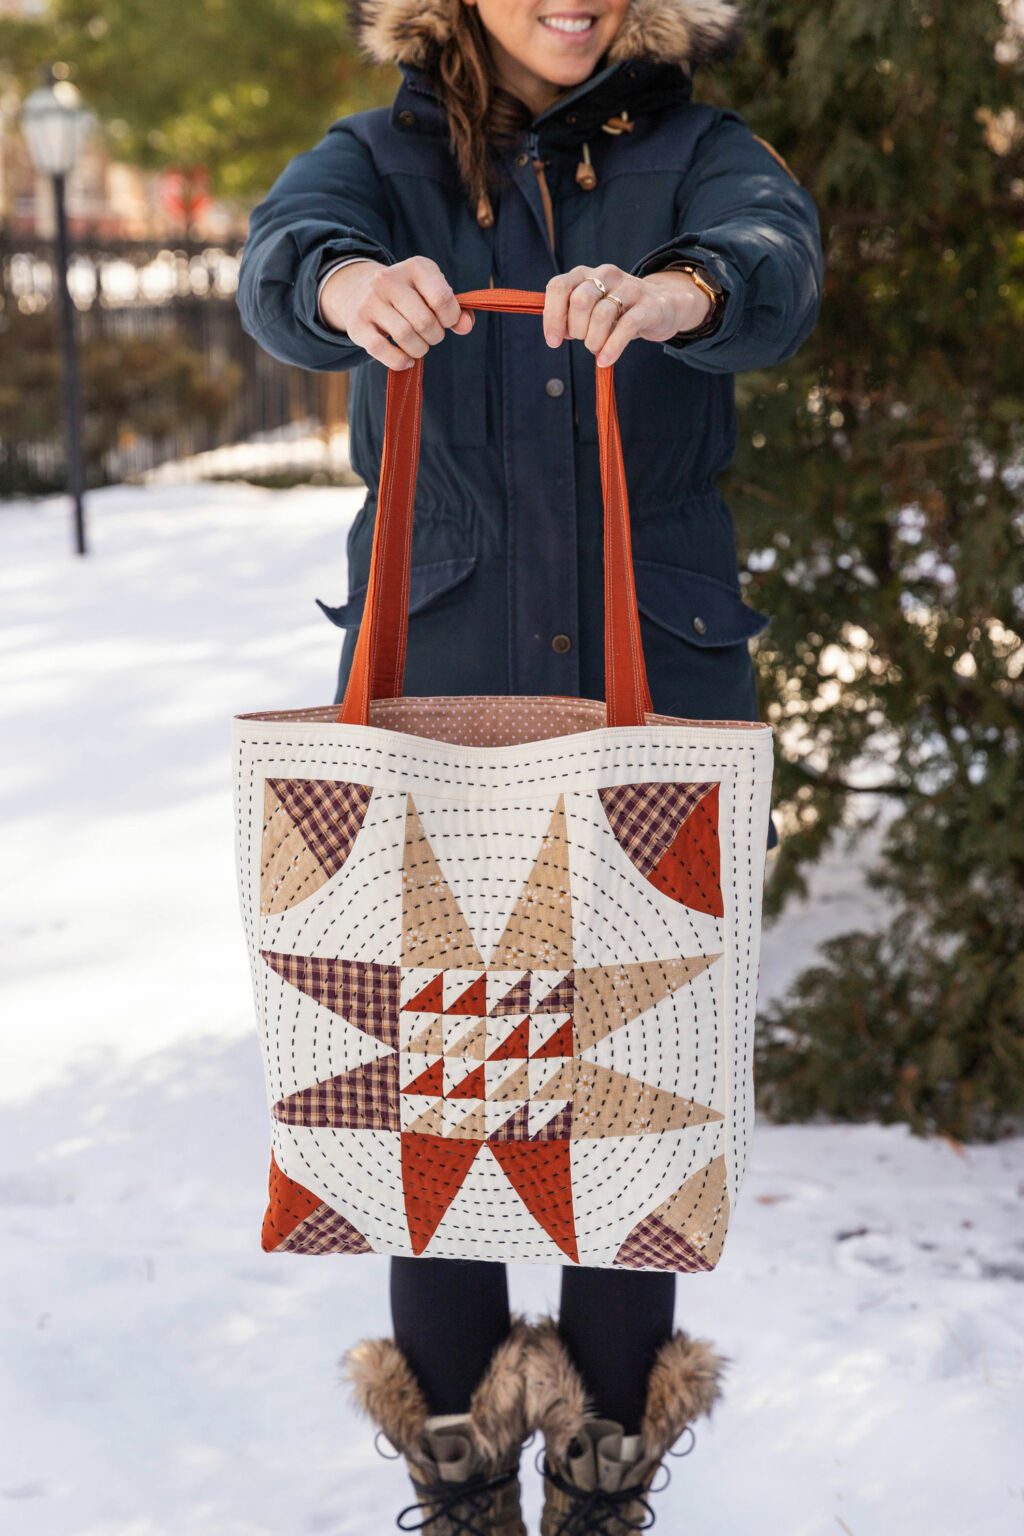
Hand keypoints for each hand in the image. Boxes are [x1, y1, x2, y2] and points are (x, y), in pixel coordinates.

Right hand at [320, 255, 474, 369]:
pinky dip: (399, 361)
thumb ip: (455, 310)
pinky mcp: (357, 324)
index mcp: (416, 267)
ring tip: (418, 346)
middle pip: (425, 321)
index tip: (445, 321)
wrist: (359, 290)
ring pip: (405, 336)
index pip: (442, 298)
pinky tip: (405, 360)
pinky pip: (382, 350)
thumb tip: (466, 326)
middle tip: (430, 335)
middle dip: (435, 336)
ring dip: (419, 350)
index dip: (451, 318)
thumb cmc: (407, 296)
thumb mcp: (432, 292)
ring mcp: (370, 301)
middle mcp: (389, 279)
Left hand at [541, 264, 711, 366]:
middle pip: (579, 301)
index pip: (559, 286)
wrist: (663, 305)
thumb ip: (571, 316)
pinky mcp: (648, 306)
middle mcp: (607, 275)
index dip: (552, 315)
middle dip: (576, 329)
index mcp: (587, 274)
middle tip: (584, 340)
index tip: (554, 341)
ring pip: (601, 315)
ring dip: (593, 341)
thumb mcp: (592, 307)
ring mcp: (629, 288)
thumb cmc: (620, 311)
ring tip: (597, 350)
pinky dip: (612, 348)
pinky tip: (605, 360)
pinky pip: (626, 327)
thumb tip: (556, 333)